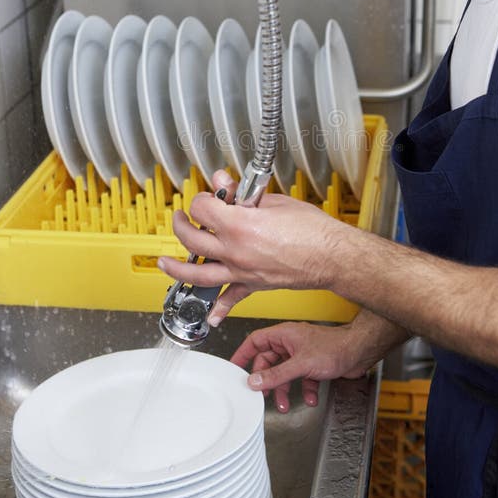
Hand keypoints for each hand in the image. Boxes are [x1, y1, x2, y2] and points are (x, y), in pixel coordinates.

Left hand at [157, 170, 355, 325]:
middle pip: (192, 238)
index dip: (203, 198)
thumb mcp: (275, 202)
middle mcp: (235, 251)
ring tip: (165, 263)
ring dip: (177, 268)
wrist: (332, 256)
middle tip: (182, 218)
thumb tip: (225, 181)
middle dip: (182, 224)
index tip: (209, 196)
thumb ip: (245, 194)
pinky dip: (218, 310)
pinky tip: (209, 316)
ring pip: (198, 273)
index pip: (204, 208)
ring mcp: (242, 271)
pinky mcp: (253, 285)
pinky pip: (230, 299)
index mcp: (239, 226)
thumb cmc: (312, 229)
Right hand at [230, 320, 377, 412]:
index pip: (256, 341)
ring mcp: (302, 353)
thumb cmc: (334, 348)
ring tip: (284, 404)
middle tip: (262, 394)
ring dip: (284, 389)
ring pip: (285, 373)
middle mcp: (291, 343)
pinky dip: (304, 390)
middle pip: (269, 362)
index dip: (243, 354)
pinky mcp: (314, 364)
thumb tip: (254, 380)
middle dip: (267, 380)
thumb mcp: (300, 364)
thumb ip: (276, 374)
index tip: (234, 368)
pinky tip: (310, 398)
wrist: (360, 351)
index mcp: (284, 335)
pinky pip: (302, 379)